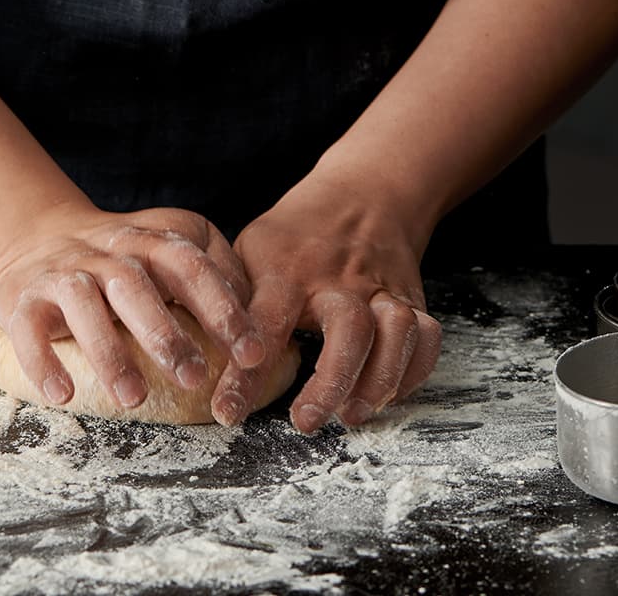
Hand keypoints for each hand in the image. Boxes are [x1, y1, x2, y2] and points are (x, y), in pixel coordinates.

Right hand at [0, 206, 265, 409]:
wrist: (39, 236)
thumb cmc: (124, 257)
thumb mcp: (172, 245)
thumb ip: (215, 270)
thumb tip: (262, 314)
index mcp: (152, 241)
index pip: (192, 267)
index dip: (222, 309)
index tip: (250, 353)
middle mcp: (108, 254)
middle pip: (137, 287)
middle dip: (166, 334)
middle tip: (194, 379)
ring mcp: (64, 274)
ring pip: (84, 307)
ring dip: (109, 354)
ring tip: (134, 399)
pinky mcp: (22, 298)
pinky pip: (28, 329)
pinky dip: (41, 361)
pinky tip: (62, 395)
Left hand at [211, 172, 441, 430]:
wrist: (364, 193)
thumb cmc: (294, 234)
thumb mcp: (252, 251)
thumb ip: (232, 299)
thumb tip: (192, 351)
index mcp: (288, 270)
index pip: (263, 325)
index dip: (244, 374)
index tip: (227, 414)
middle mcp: (339, 279)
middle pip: (348, 329)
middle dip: (329, 382)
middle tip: (305, 423)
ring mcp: (382, 288)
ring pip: (395, 333)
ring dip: (378, 381)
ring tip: (351, 416)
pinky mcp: (411, 298)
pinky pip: (426, 338)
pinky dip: (412, 373)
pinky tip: (386, 397)